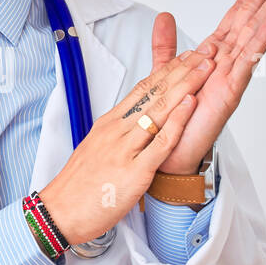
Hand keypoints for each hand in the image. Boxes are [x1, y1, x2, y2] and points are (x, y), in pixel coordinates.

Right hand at [38, 49, 215, 243]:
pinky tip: (191, 104)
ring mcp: (125, 149)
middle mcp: (116, 131)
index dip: (166, 70)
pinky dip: (178, 121)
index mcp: (108, 124)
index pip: (142, 89)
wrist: (60, 212)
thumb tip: (131, 124)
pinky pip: (161, 142)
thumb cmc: (77, 187)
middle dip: (182, 70)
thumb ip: (115, 134)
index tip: (185, 57)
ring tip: (205, 67)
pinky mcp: (135, 171)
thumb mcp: (95, 149)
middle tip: (205, 52)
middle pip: (154, 93)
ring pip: (160, 110)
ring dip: (186, 86)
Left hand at [151, 0, 265, 173]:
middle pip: (252, 16)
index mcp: (215, 53)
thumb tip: (164, 17)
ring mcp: (232, 75)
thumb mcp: (166, 72)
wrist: (169, 155)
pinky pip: (247, 62)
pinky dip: (260, 40)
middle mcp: (228, 61)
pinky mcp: (230, 92)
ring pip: (255, 34)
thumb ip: (167, 46)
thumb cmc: (176, 118)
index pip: (238, 13)